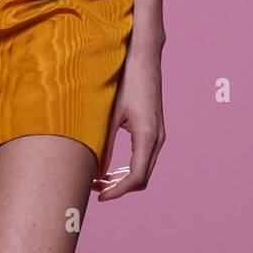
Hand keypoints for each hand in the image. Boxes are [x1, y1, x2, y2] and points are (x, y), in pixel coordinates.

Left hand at [92, 42, 165, 200]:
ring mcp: (158, 133)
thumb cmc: (126, 80)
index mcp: (147, 135)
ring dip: (123, 179)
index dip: (118, 192)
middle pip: (141, 178)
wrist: (143, 55)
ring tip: (98, 180)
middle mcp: (157, 138)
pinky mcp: (155, 128)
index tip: (99, 197)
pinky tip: (110, 168)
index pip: (136, 178)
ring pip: (144, 169)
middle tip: (93, 189)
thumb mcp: (111, 113)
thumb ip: (104, 144)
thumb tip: (96, 172)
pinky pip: (144, 157)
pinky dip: (128, 168)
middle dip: (118, 188)